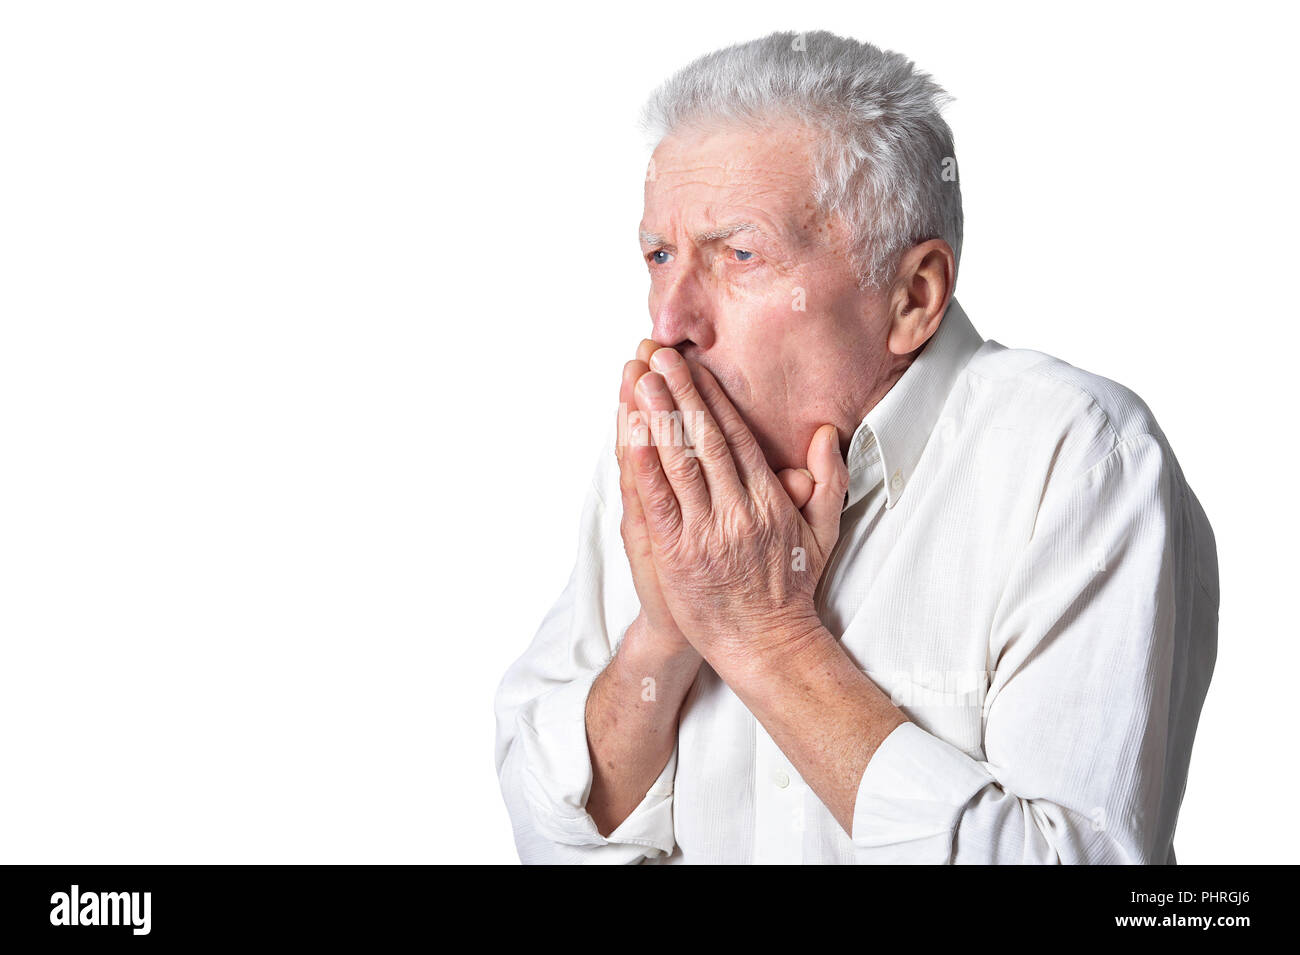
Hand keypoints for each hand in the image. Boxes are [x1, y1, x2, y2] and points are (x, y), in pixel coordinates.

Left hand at [625, 343, 848, 668]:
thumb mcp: (822, 533)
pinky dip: (643, 463)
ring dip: (658, 416)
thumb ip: (828, 482)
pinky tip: (630, 432)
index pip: (737, 436)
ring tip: (641, 379)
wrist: (766, 645)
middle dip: (681, 392)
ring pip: (679, 461)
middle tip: (661, 355)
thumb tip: (825, 434)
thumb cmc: (789, 590)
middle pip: (706, 438)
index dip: (713, 398)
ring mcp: (707, 530)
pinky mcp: (679, 552)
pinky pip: (658, 499)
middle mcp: (738, 509)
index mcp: (769, 500)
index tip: (696, 366)